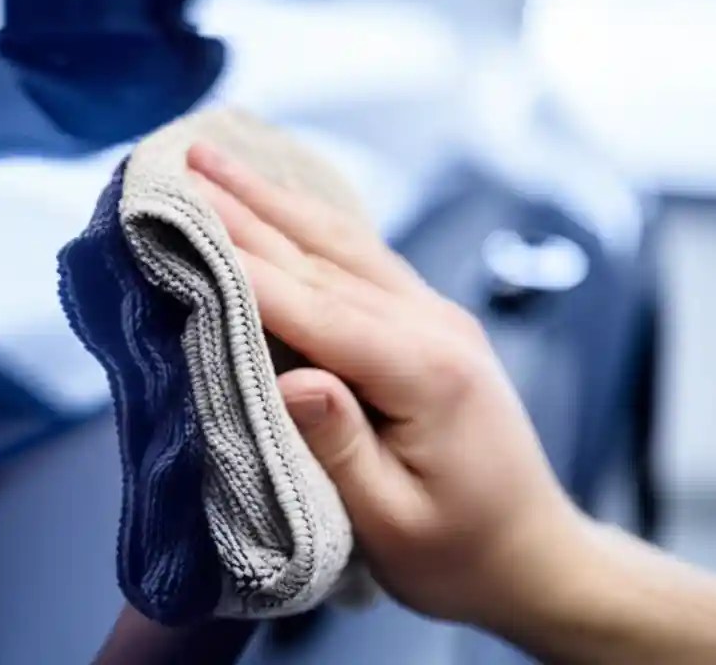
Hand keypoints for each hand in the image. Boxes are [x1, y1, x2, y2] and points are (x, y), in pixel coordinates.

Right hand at [186, 142, 591, 628]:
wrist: (534, 555)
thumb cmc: (457, 554)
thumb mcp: (392, 522)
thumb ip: (340, 446)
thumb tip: (290, 376)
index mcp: (424, 373)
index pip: (313, 306)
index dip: (240, 264)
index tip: (182, 222)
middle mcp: (433, 327)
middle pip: (322, 255)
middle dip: (246, 206)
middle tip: (183, 160)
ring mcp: (437, 317)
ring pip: (343, 243)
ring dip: (275, 200)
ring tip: (217, 160)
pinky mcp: (431, 323)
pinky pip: (363, 258)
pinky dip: (312, 223)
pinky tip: (283, 203)